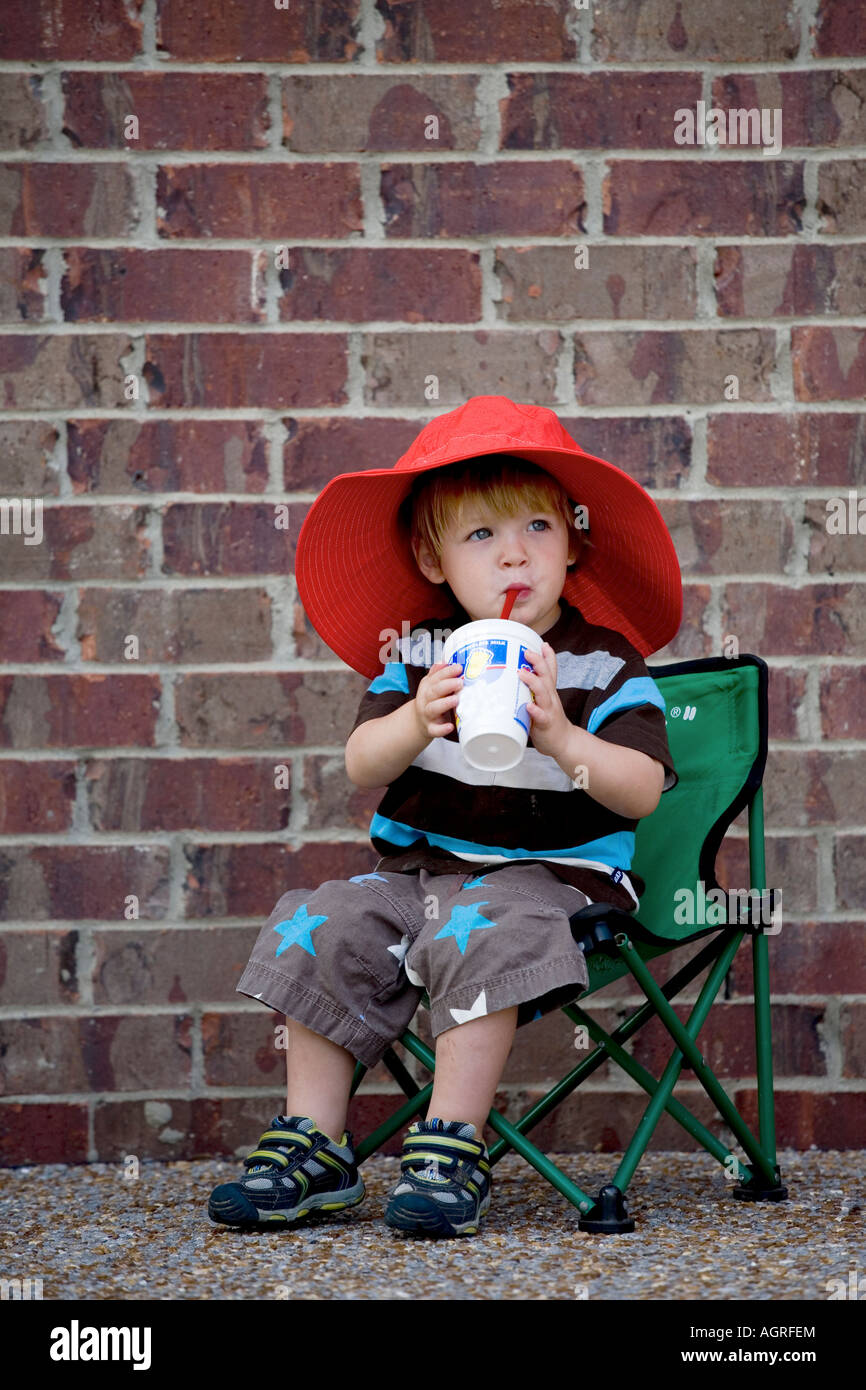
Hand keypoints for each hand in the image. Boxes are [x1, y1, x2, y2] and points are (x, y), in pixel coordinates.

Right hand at [413, 661, 462, 740]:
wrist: (418, 722)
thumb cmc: (430, 701)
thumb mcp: (431, 685)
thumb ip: (437, 673)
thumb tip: (445, 661)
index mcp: (427, 687)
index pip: (436, 677)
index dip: (447, 672)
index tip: (459, 668)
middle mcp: (426, 700)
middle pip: (434, 691)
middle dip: (447, 685)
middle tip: (460, 682)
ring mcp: (428, 714)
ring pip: (433, 708)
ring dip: (444, 704)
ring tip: (456, 700)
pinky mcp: (430, 728)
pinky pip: (435, 730)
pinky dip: (442, 729)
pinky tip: (450, 726)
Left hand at [520, 643, 570, 760]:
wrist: (563, 743)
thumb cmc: (548, 719)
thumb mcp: (543, 700)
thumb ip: (534, 688)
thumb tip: (519, 674)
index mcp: (548, 691)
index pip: (550, 670)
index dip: (547, 656)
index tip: (542, 643)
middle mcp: (551, 697)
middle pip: (547, 676)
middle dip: (538, 663)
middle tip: (527, 652)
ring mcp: (549, 710)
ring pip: (544, 693)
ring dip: (533, 682)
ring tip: (522, 673)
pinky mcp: (546, 724)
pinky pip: (541, 717)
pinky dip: (536, 711)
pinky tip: (529, 707)